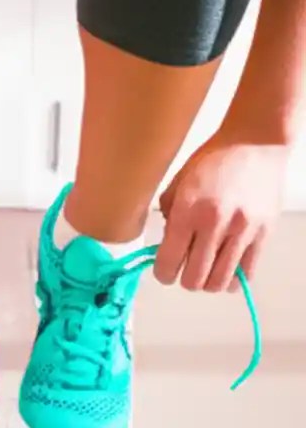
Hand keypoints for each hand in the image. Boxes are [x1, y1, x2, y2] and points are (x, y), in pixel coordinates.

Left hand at [155, 131, 289, 291]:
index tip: (164, 272)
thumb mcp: (178, 183)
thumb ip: (169, 215)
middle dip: (185, 279)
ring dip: (208, 282)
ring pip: (220, 282)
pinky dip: (232, 278)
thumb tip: (167, 244)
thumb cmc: (212, 161)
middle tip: (185, 270)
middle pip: (195, 279)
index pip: (169, 260)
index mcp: (188, 210)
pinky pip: (246, 273)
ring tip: (206, 269)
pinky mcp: (264, 234)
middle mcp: (215, 224)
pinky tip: (225, 267)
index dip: (163, 273)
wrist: (255, 145)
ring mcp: (242, 231)